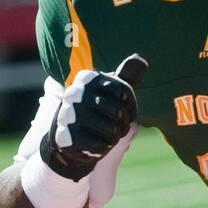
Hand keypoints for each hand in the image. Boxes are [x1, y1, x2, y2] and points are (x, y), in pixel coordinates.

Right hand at [39, 54, 147, 180]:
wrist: (69, 136)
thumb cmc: (96, 110)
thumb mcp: (111, 91)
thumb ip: (127, 76)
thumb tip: (141, 60)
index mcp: (87, 78)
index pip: (125, 92)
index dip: (131, 106)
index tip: (123, 109)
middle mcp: (75, 93)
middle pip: (118, 112)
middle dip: (123, 124)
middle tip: (117, 126)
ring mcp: (69, 114)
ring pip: (111, 130)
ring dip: (114, 136)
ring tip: (106, 134)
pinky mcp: (66, 135)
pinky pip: (99, 145)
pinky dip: (103, 147)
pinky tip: (95, 143)